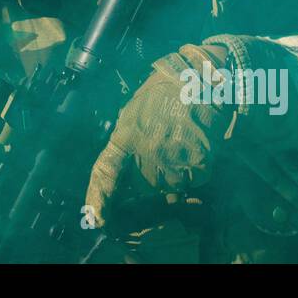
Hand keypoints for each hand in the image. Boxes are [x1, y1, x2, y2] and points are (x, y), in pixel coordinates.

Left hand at [86, 43, 234, 222]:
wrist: (199, 80)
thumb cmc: (164, 91)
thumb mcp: (134, 112)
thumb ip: (126, 142)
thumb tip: (124, 169)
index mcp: (126, 136)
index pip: (106, 173)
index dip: (99, 198)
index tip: (98, 217)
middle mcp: (146, 152)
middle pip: (143, 187)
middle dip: (150, 177)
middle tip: (161, 151)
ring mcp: (172, 159)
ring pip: (169, 186)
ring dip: (173, 174)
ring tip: (178, 145)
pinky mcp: (197, 164)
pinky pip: (193, 180)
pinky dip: (194, 169)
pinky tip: (194, 146)